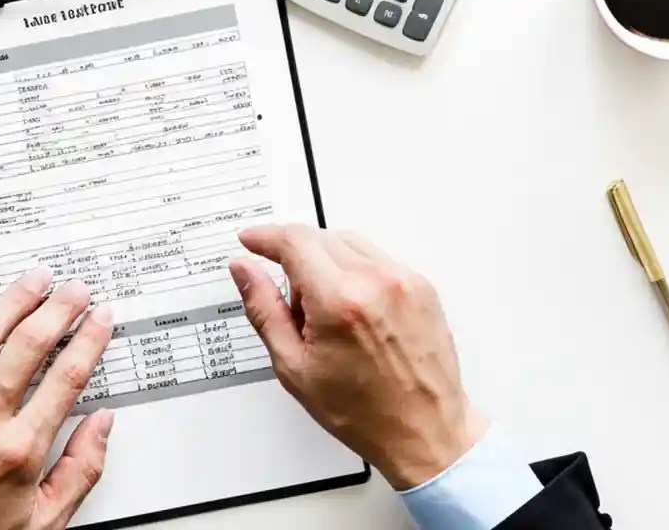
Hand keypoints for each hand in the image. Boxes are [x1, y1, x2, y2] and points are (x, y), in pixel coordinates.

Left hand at [0, 269, 115, 529]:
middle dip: (58, 309)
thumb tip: (102, 426)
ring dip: (11, 301)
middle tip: (72, 290)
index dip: (89, 340)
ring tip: (31, 281)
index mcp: (19, 451)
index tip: (99, 320)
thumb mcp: (43, 523)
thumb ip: (79, 471)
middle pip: (29, 347)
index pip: (66, 377)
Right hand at [229, 225, 486, 489]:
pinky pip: (376, 258)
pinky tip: (353, 311)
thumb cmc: (363, 412)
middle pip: (319, 236)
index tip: (252, 241)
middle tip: (291, 301)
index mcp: (340, 301)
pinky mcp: (422, 286)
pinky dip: (355, 271)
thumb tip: (244, 270)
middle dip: (294, 255)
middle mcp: (376, 282)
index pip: (294, 241)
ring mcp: (404, 281)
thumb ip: (264, 309)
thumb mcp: (295, 367)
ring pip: (348, 243)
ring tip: (325, 312)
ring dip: (324, 260)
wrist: (424, 431)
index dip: (266, 237)